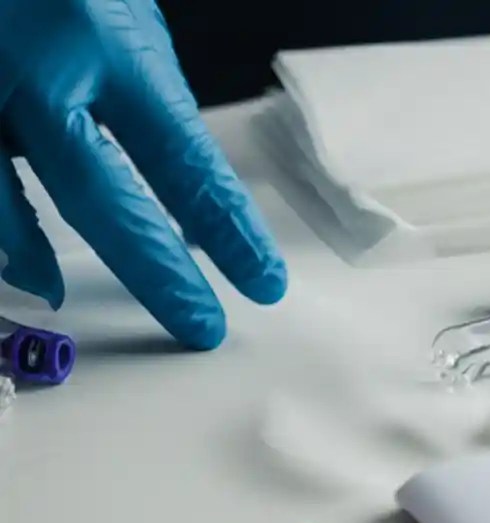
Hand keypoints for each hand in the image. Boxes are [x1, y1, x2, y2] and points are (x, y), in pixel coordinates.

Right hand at [0, 0, 286, 349]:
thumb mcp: (122, 16)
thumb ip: (141, 94)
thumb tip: (174, 179)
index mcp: (112, 45)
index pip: (185, 158)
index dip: (227, 228)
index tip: (263, 280)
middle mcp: (40, 70)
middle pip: (103, 196)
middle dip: (157, 273)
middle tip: (203, 325)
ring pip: (6, 202)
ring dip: (40, 262)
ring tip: (71, 305)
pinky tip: (16, 263)